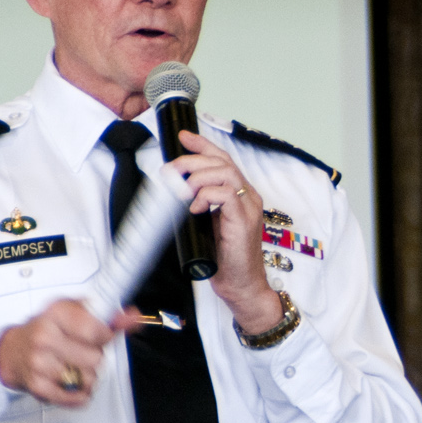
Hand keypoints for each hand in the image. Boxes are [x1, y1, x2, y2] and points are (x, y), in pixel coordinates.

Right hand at [0, 299, 143, 406]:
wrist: (12, 351)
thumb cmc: (48, 330)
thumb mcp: (74, 313)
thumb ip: (107, 316)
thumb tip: (133, 317)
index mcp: (56, 313)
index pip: (95, 330)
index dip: (105, 336)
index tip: (100, 336)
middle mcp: (45, 336)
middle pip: (96, 358)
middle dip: (95, 357)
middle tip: (80, 352)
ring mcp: (40, 362)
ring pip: (89, 379)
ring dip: (88, 377)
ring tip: (73, 367)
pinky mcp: (38, 386)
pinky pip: (76, 398)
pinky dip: (79, 394)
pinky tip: (70, 383)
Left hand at [171, 129, 284, 335]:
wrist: (240, 285)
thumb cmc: (225, 259)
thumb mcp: (207, 224)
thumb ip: (200, 204)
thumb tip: (176, 189)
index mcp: (241, 195)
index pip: (224, 160)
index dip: (203, 145)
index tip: (183, 137)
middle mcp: (249, 197)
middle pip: (222, 162)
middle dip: (193, 160)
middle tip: (172, 170)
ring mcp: (249, 208)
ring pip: (225, 173)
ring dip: (197, 177)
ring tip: (183, 191)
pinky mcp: (244, 221)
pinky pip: (226, 194)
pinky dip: (206, 196)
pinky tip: (195, 208)